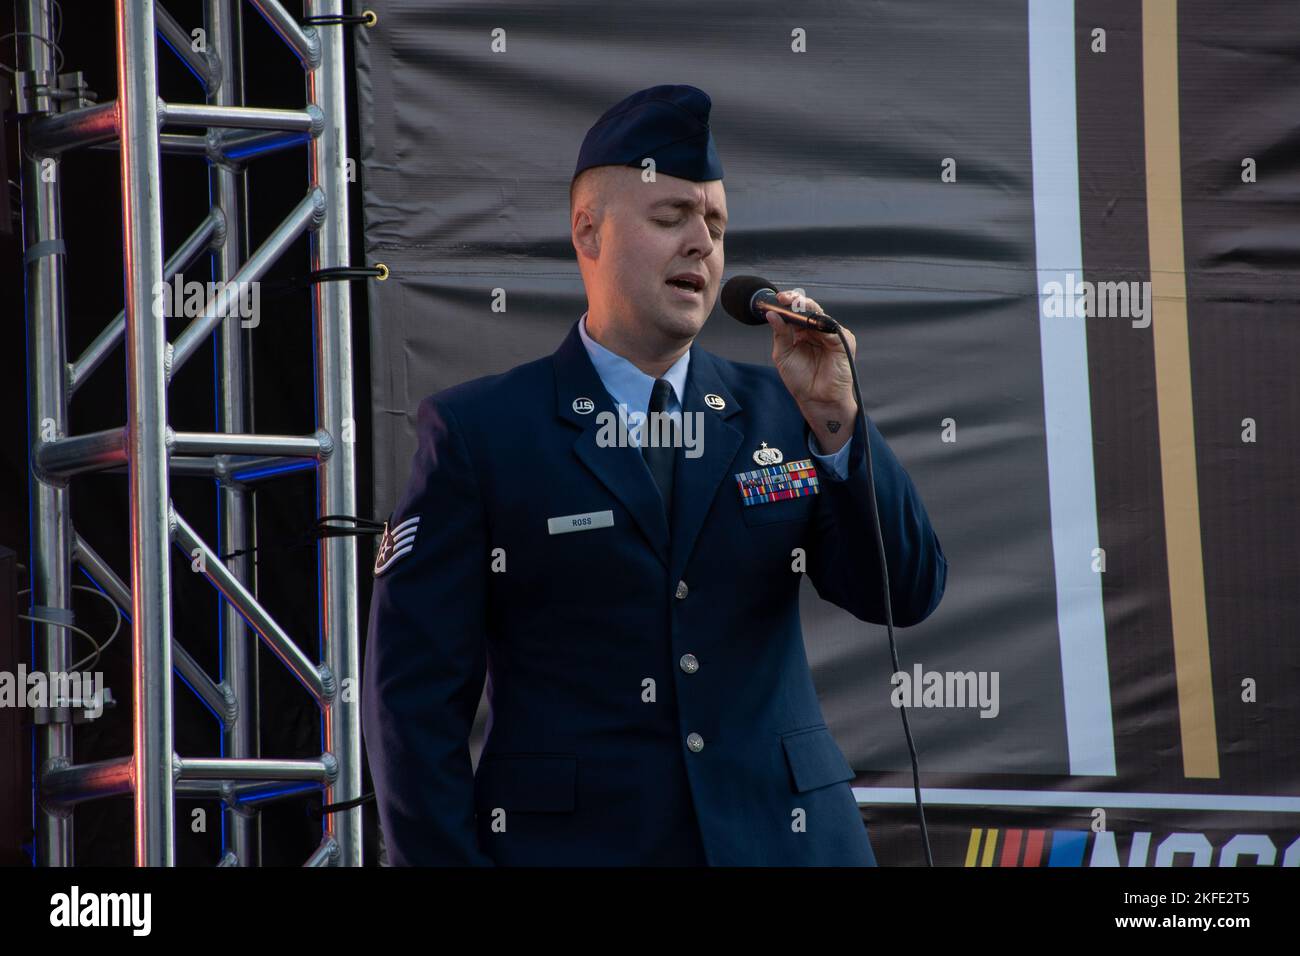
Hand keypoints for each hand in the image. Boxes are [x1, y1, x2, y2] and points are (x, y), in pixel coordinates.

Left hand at [763, 290, 857, 453]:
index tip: (778, 299)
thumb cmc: (801, 380)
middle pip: (809, 309)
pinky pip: (833, 328)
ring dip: (808, 310)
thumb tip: (772, 314)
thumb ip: (780, 334)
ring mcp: (831, 335)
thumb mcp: (783, 355)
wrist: (816, 399)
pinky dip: (822, 324)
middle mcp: (817, 331)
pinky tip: (811, 322)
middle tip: (786, 299)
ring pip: (820, 315)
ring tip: (795, 306)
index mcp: (803, 332)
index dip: (788, 303)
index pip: (796, 312)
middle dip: (797, 302)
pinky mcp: (844, 342)